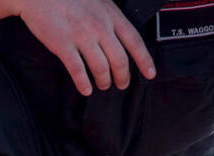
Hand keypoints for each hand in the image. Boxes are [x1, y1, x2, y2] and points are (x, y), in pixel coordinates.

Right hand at [15, 0, 154, 95]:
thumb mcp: (98, 1)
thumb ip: (110, 18)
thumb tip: (120, 38)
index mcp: (110, 15)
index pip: (134, 41)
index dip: (144, 60)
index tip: (150, 74)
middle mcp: (99, 26)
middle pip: (120, 60)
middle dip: (123, 77)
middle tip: (121, 84)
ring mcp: (81, 36)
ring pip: (101, 68)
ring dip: (104, 81)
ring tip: (103, 85)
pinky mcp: (63, 44)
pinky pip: (78, 70)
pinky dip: (83, 83)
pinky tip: (85, 89)